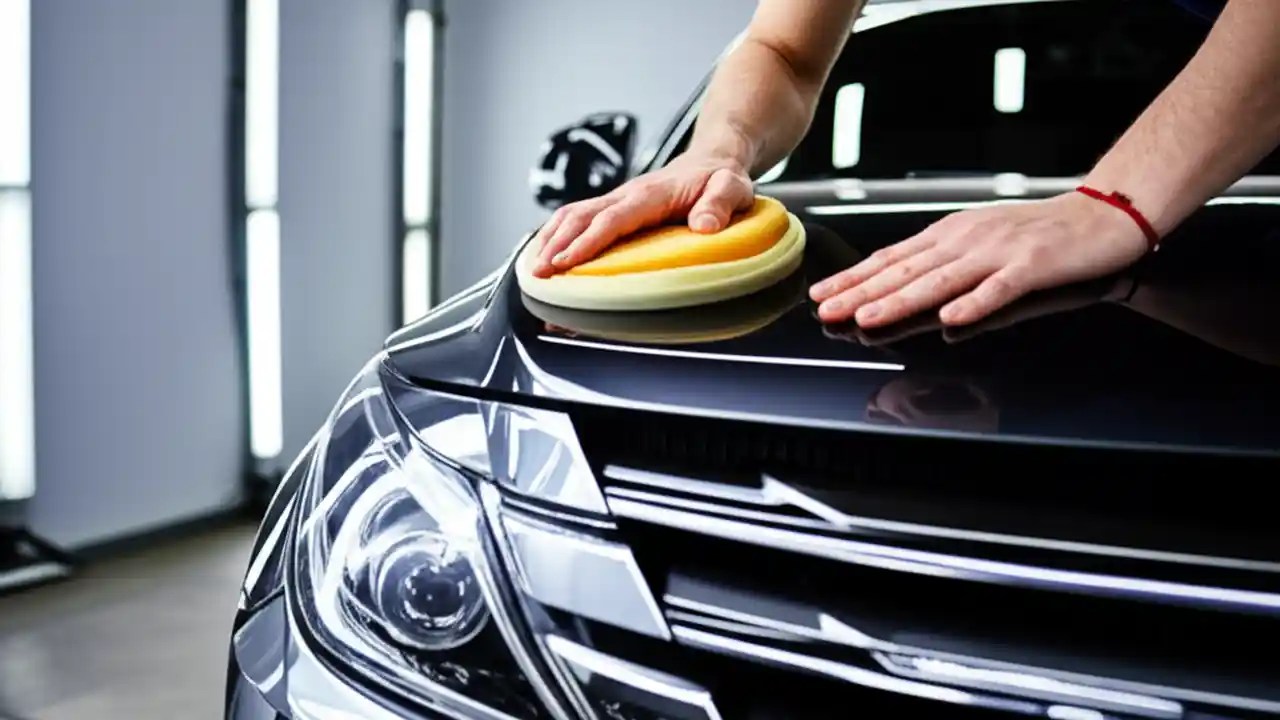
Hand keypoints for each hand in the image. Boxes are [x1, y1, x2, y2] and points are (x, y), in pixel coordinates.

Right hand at [530, 154, 754, 277]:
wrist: (712, 161)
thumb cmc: (721, 179)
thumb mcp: (733, 188)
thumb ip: (721, 203)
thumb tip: (706, 226)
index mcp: (650, 194)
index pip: (612, 218)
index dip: (587, 242)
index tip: (566, 263)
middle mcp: (625, 195)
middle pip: (579, 216)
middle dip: (554, 245)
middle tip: (538, 275)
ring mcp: (615, 201)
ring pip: (570, 217)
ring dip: (548, 241)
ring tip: (532, 272)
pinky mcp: (612, 210)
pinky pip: (577, 221)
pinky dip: (555, 238)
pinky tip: (545, 259)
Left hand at [807, 191, 1150, 327]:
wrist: (1099, 214)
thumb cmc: (1036, 231)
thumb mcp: (976, 238)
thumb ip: (938, 259)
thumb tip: (893, 279)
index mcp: (949, 235)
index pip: (892, 258)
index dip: (854, 276)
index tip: (821, 292)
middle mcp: (966, 240)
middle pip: (906, 270)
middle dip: (861, 291)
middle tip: (825, 308)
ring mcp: (998, 252)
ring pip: (941, 280)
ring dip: (902, 299)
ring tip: (868, 316)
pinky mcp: (1033, 265)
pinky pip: (999, 288)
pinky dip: (974, 303)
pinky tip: (951, 318)